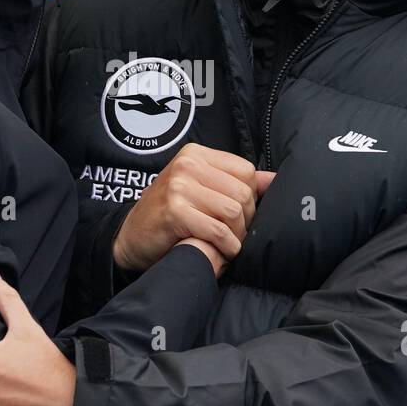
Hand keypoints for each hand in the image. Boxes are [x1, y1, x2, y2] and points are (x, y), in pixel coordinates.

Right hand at [113, 143, 274, 273]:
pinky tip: (221, 252)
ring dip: (236, 236)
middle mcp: (188, 164)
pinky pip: (218, 230)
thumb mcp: (200, 189)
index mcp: (196, 154)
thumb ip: (236, 182)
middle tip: (234, 236)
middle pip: (243, 193)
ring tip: (228, 245)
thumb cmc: (169, 215)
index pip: (245, 172)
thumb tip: (275, 179)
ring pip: (234, 212)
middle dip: (245, 221)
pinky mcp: (175, 210)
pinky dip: (226, 246)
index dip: (250, 198)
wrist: (131, 237)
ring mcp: (179, 186)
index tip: (240, 217)